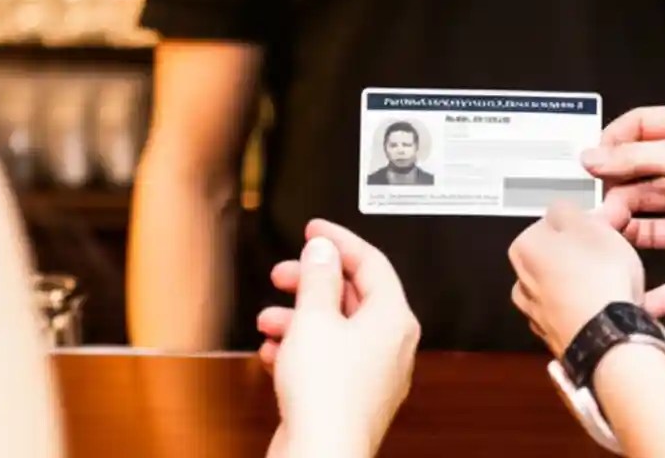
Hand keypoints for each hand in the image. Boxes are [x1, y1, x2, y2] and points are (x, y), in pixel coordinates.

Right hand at [258, 220, 420, 456]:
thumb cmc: (328, 396)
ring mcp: (372, 373)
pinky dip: (301, 348)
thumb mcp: (315, 319)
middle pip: (352, 295)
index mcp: (394, 318)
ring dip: (299, 317)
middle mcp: (391, 345)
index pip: (372, 262)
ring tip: (270, 318)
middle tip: (284, 273)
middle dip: (312, 282)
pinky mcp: (350, 396)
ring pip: (335, 328)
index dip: (340, 240)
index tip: (317, 229)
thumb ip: (319, 277)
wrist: (321, 455)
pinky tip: (275, 350)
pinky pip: (327, 358)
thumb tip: (325, 250)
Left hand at [508, 201, 664, 357]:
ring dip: (622, 280)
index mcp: (525, 251)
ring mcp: (549, 315)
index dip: (582, 222)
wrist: (607, 338)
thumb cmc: (594, 278)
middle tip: (625, 247)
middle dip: (601, 254)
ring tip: (650, 274)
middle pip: (570, 259)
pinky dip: (631, 306)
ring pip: (591, 288)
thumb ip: (569, 211)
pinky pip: (604, 314)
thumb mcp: (588, 223)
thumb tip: (562, 210)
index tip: (604, 222)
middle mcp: (529, 284)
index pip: (551, 225)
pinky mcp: (573, 336)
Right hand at [582, 107, 664, 277]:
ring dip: (622, 205)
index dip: (615, 137)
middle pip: (638, 162)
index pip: (642, 123)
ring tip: (609, 215)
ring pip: (643, 196)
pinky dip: (634, 229)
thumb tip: (591, 156)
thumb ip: (629, 156)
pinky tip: (620, 231)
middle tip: (596, 187)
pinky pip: (653, 227)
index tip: (593, 154)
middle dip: (615, 175)